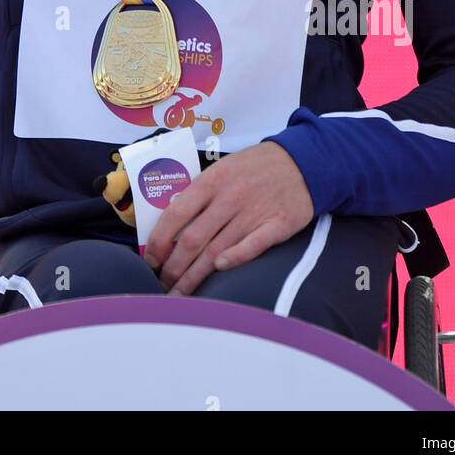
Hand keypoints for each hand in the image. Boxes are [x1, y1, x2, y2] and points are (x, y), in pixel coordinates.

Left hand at [142, 141, 313, 294]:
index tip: (150, 259)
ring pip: (217, 249)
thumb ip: (200, 192)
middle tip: (163, 284)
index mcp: (212, 180)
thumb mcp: (223, 168)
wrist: (303, 161)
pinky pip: (254, 244)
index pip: (176, 213)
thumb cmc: (256, 167)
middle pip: (194, 238)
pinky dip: (236, 257)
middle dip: (174, 266)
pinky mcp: (278, 224)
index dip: (160, 239)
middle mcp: (230, 197)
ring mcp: (254, 211)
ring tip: (181, 294)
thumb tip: (169, 220)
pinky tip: (219, 269)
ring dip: (195, 275)